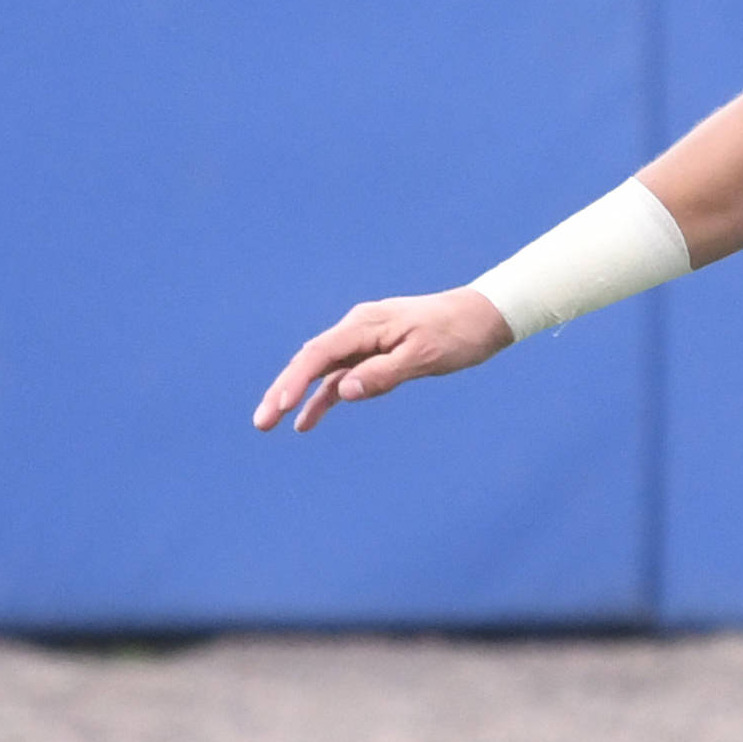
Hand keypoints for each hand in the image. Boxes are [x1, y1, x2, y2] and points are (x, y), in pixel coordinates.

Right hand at [252, 287, 514, 432]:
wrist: (482, 317)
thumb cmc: (456, 334)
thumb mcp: (423, 357)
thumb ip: (383, 374)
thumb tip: (343, 392)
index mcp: (365, 325)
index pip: (319, 354)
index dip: (295, 382)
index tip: (279, 407)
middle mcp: (357, 330)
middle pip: (310, 361)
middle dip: (283, 391)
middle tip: (260, 423)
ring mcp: (364, 342)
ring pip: (321, 371)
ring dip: (297, 397)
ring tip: (270, 424)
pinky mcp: (374, 355)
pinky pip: (342, 377)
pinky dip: (325, 397)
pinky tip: (307, 422)